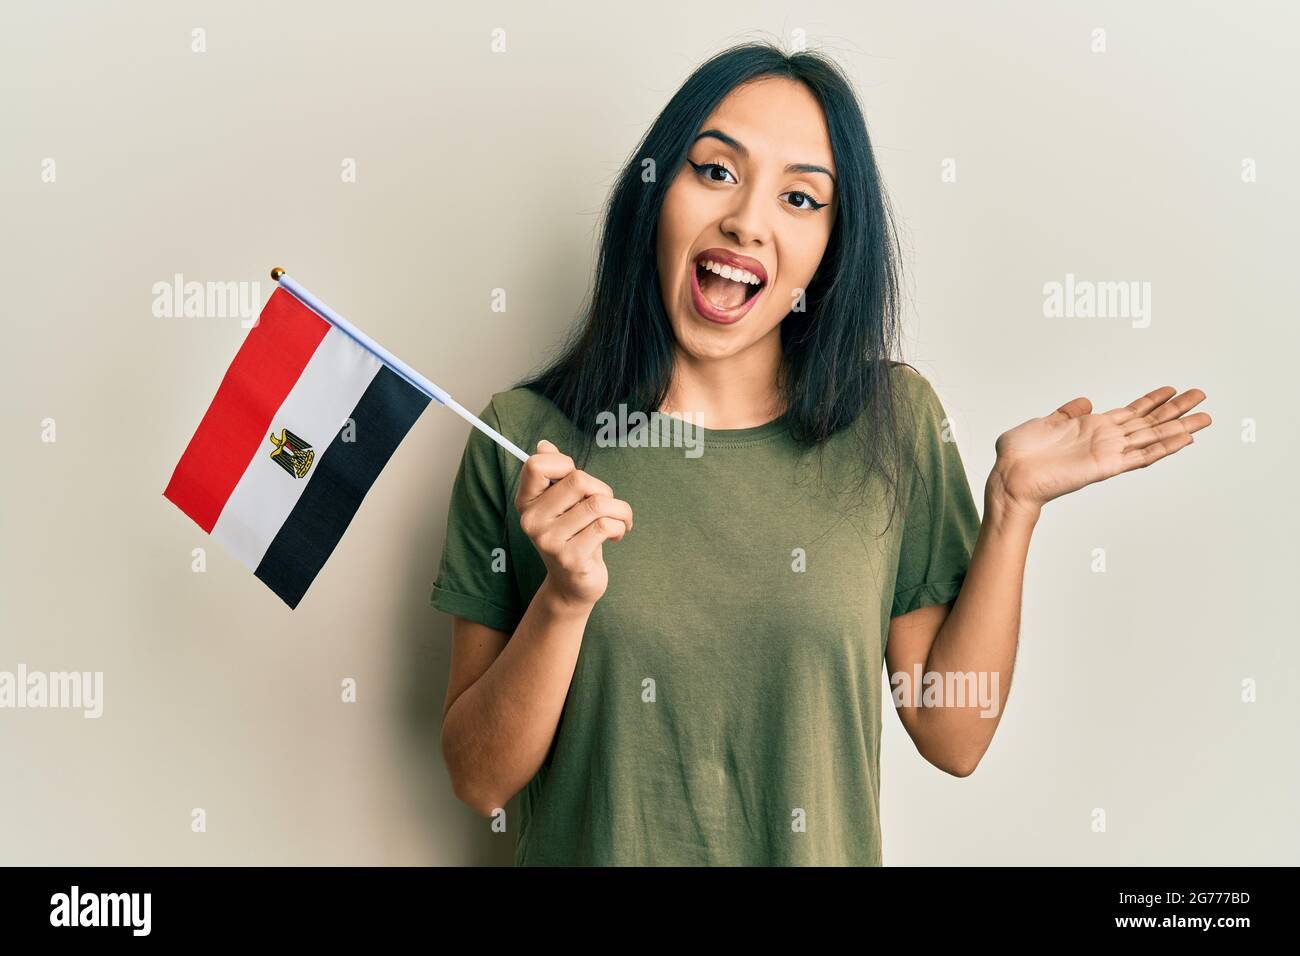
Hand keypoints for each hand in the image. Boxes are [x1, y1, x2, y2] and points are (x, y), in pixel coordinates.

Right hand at [514, 439, 633, 608]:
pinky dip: (621, 525)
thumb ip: (554, 475)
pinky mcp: (572, 558)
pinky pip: (606, 525)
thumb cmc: (572, 536)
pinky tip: (618, 535)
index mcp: (526, 503)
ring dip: (620, 509)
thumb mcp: (561, 505)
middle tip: (606, 506)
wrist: (572, 586)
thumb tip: (543, 445)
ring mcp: (550, 541)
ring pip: (598, 503)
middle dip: (602, 489)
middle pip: (578, 480)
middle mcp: (532, 521)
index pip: (537, 465)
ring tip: (620, 520)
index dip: (565, 464)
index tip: (577, 483)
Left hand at [990, 385, 1211, 512]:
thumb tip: (1085, 401)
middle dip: (1176, 410)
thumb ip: (1067, 413)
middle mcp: (1105, 440)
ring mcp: (1109, 453)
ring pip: (1153, 438)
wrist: (1009, 476)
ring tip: (1205, 418)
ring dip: (1180, 428)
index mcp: (1092, 428)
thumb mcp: (1045, 423)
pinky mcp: (1107, 466)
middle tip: (1201, 396)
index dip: (1151, 400)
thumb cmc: (1020, 455)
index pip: (1130, 412)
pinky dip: (1164, 448)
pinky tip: (1184, 439)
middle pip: (1149, 422)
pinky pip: (1141, 457)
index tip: (1172, 389)